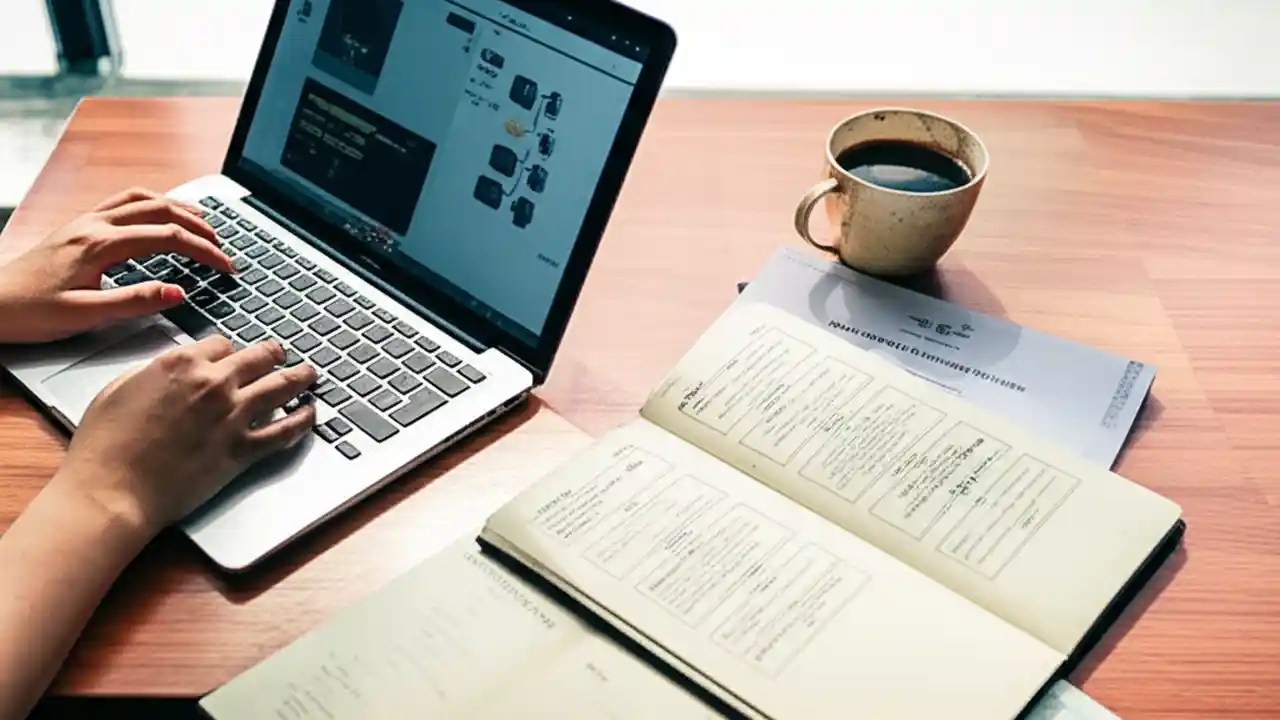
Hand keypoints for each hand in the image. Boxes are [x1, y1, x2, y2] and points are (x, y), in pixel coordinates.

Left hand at [0, 187, 231, 343]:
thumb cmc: (29, 312)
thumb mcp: (86, 315)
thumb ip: (135, 301)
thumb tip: (179, 291)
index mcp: (99, 244)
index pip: (167, 237)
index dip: (203, 250)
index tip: (225, 266)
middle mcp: (93, 225)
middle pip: (159, 209)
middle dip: (198, 225)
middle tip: (223, 245)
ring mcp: (84, 222)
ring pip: (141, 199)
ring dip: (176, 207)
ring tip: (202, 222)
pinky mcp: (78, 227)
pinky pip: (122, 202)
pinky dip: (151, 203)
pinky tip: (158, 215)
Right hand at [50, 336, 317, 537]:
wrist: (113, 489)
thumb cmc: (106, 445)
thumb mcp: (120, 388)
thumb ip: (154, 372)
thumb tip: (171, 370)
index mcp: (180, 363)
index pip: (220, 344)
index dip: (228, 350)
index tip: (233, 355)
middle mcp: (212, 383)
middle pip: (259, 357)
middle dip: (274, 354)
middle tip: (282, 354)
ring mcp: (232, 415)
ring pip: (281, 386)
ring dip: (300, 377)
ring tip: (310, 374)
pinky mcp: (242, 449)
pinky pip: (285, 430)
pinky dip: (303, 420)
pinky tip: (310, 415)